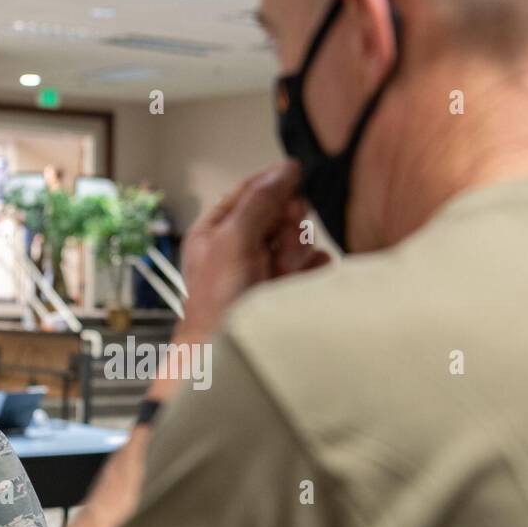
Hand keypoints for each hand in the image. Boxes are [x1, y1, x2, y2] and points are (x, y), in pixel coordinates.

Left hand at [178, 160, 329, 341]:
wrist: (228, 358)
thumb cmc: (217, 305)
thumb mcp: (234, 240)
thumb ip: (260, 201)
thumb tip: (285, 169)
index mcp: (216, 231)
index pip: (249, 192)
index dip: (272, 185)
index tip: (295, 180)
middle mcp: (239, 248)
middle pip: (279, 215)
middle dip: (285, 226)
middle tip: (278, 243)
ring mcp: (264, 270)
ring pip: (297, 240)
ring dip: (296, 252)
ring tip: (280, 273)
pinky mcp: (286, 290)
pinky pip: (311, 266)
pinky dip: (310, 270)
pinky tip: (300, 280)